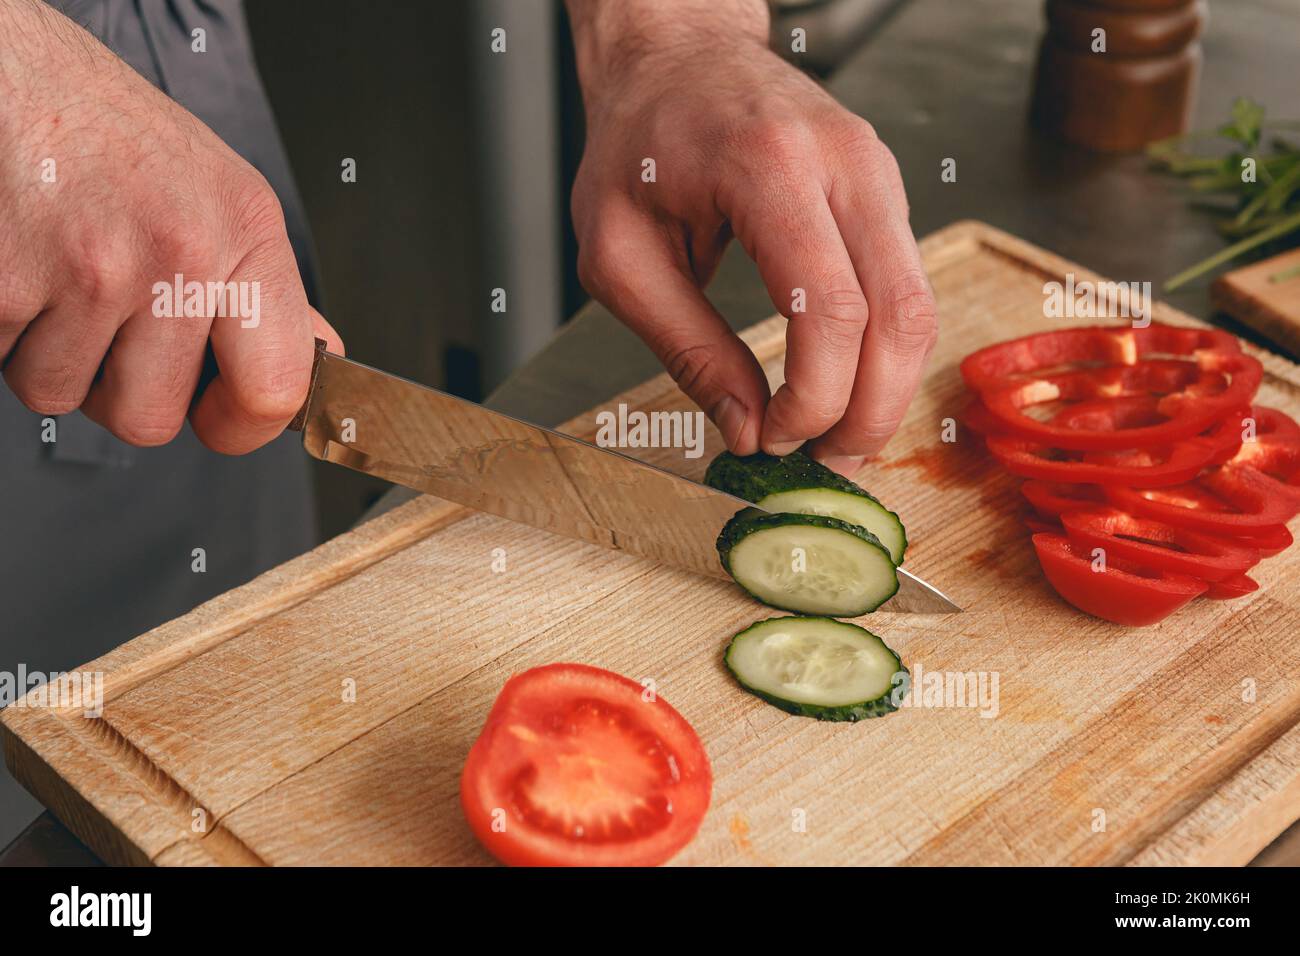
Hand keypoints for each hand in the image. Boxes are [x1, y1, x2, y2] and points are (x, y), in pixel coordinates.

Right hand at [0, 0, 341, 453]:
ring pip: (62, 393)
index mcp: (245, 234)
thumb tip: (317, 354)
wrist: (10, 70)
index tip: (221, 421)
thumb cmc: (111, 133)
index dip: (242, 427)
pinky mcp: (8, 279)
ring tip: (57, 281)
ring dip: (51, 356)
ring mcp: (93, 268)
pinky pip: (2, 360)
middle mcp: (180, 252)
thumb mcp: (220, 195)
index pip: (275, 386)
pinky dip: (2, 330)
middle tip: (108, 329)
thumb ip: (265, 287)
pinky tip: (22, 268)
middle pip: (151, 418)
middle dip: (118, 391)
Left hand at [566, 0, 936, 472]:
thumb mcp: (619, 256)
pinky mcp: (884, 189)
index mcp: (767, 169)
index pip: (830, 310)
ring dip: (887, 392)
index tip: (775, 438)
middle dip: (870, 413)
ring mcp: (876, 170)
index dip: (814, 397)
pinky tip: (845, 390)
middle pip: (901, 317)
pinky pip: (907, 288)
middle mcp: (843, 163)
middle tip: (826, 466)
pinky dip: (885, 354)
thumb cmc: (636, 143)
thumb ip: (685, 348)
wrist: (677, 58)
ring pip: (920, 307)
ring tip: (837, 442)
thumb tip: (747, 431)